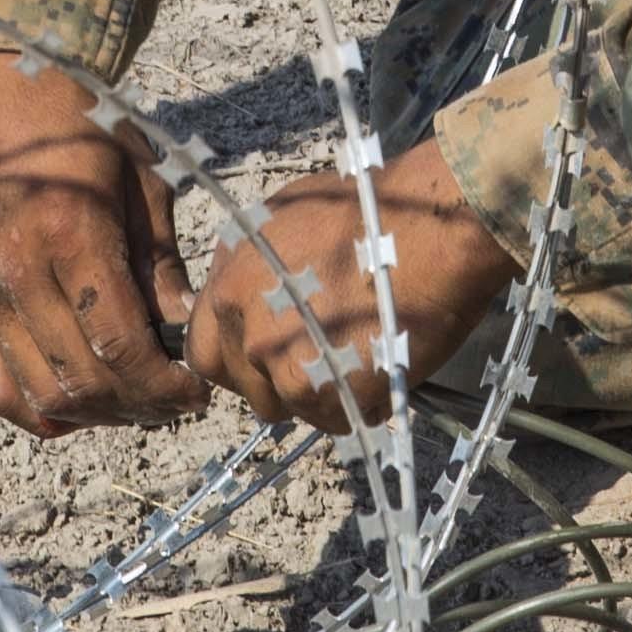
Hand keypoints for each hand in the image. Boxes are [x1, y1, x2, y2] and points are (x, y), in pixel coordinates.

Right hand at [0, 55, 207, 436]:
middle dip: (141, 406)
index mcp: (68, 235)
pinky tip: (79, 404)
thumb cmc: (78, 126)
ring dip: (96, 414)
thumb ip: (161, 264)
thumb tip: (186, 331)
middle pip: (83, 382)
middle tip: (177, 400)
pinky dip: (38, 410)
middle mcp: (16, 273)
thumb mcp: (140, 182)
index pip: (119, 347)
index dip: (166, 384)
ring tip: (135, 401)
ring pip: (41, 395)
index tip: (197, 388)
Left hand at [183, 137, 516, 430]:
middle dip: (276, 382)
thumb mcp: (277, 222)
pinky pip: (335, 420)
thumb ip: (245, 269)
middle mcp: (249, 333)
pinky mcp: (332, 396)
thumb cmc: (363, 211)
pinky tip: (379, 368)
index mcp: (228, 290)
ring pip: (291, 409)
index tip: (264, 353)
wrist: (428, 230)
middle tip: (317, 360)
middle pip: (247, 390)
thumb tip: (238, 298)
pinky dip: (356, 405)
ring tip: (355, 359)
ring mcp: (288, 369)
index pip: (203, 354)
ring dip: (318, 394)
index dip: (236, 357)